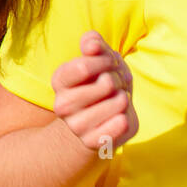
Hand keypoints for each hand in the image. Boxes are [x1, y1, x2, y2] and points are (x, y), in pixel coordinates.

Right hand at [51, 31, 138, 150]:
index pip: (84, 65)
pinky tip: (120, 117)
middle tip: (116, 85)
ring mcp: (76, 126)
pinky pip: (120, 125)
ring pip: (117, 103)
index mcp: (60, 80)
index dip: (106, 61)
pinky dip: (126, 118)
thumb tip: (92, 44)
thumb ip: (94, 44)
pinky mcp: (93, 143)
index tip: (110, 63)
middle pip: (106, 83)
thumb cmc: (100, 84)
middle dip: (118, 80)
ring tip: (118, 101)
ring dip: (124, 99)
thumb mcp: (98, 59)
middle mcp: (62, 105)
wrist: (100, 122)